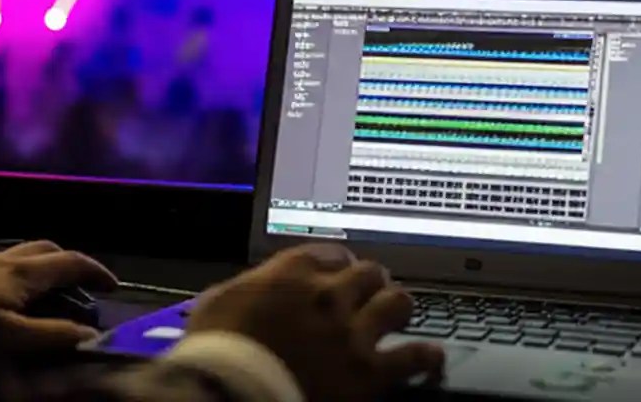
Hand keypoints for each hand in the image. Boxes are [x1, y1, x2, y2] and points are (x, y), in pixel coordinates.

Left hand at [0, 240, 116, 350]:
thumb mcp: (6, 336)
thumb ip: (50, 335)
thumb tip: (89, 334)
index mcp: (22, 273)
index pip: (72, 262)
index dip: (96, 272)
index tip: (113, 287)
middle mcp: (5, 260)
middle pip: (48, 249)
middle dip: (71, 263)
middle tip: (82, 286)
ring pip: (24, 254)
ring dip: (44, 266)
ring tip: (49, 291)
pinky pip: (3, 265)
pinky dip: (20, 274)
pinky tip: (8, 296)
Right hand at [187, 244, 443, 401]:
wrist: (230, 394)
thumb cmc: (214, 357)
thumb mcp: (213, 308)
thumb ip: (238, 291)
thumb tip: (238, 292)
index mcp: (290, 273)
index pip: (330, 253)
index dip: (337, 264)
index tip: (337, 273)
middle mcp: (328, 294)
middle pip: (368, 272)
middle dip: (371, 283)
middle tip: (369, 295)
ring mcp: (353, 333)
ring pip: (398, 302)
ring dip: (397, 309)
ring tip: (396, 318)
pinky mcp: (371, 373)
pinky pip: (417, 355)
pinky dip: (426, 357)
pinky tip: (427, 359)